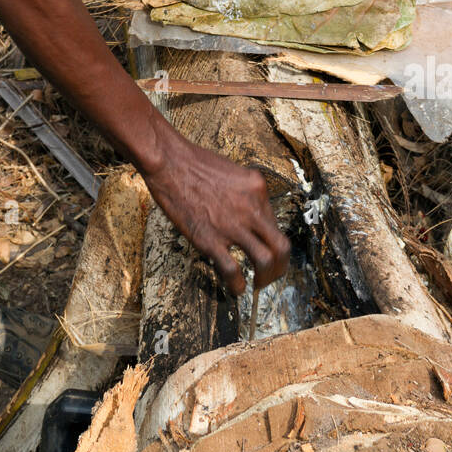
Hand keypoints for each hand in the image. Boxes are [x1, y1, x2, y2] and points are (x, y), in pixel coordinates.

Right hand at [141, 125, 289, 296]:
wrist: (169, 162)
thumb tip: (248, 215)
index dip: (271, 240)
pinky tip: (235, 289)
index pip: (275, 223)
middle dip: (280, 266)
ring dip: (265, 278)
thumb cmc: (195, 163)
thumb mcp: (233, 172)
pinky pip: (232, 270)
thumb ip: (244, 194)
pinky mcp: (210, 239)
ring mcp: (232, 225)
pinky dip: (237, 285)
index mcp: (257, 188)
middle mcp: (251, 208)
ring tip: (258, 285)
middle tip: (272, 274)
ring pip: (264, 261)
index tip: (266, 248)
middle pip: (281, 246)